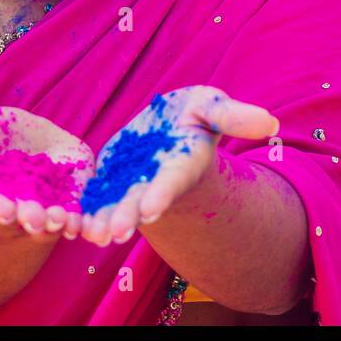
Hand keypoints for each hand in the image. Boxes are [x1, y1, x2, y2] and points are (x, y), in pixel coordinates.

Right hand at [0, 105, 94, 244]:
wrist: (29, 136)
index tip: (3, 211)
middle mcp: (15, 209)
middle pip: (22, 219)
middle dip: (29, 219)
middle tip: (35, 218)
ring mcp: (45, 208)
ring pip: (52, 222)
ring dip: (58, 223)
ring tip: (63, 221)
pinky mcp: (72, 200)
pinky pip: (78, 215)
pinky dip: (82, 221)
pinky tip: (85, 223)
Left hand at [78, 85, 278, 246]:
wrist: (170, 124)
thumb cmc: (197, 114)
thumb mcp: (213, 106)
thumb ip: (234, 115)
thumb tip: (270, 122)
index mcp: (182, 163)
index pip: (173, 180)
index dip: (164, 193)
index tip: (153, 208)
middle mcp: (157, 181)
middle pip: (142, 201)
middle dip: (129, 215)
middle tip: (115, 232)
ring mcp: (132, 184)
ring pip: (116, 207)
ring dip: (103, 221)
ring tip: (89, 234)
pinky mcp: (111, 181)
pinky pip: (95, 199)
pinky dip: (84, 212)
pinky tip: (69, 223)